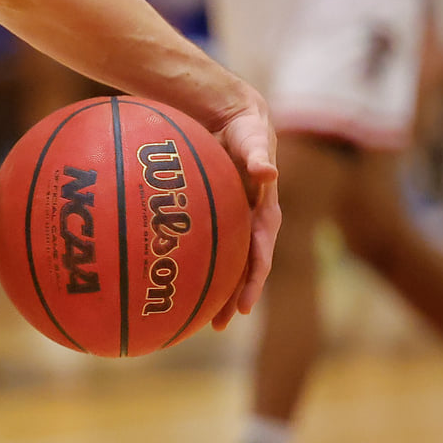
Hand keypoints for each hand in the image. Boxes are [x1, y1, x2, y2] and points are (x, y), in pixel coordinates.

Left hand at [208, 93, 280, 329]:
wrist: (233, 117)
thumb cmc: (245, 128)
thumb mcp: (254, 137)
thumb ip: (259, 154)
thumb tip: (268, 171)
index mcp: (265, 211)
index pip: (260, 253)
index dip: (253, 280)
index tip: (245, 305)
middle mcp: (251, 222)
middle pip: (244, 268)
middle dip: (234, 296)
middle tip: (220, 324)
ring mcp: (234, 221)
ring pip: (226, 261)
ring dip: (217, 289)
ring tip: (201, 318)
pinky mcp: (217, 216)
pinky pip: (207, 244)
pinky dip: (197, 263)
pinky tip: (174, 279)